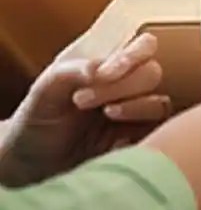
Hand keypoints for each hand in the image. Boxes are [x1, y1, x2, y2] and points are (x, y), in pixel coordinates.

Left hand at [0, 34, 170, 185]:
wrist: (31, 163)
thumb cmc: (36, 120)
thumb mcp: (45, 89)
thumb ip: (74, 71)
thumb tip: (103, 69)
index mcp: (110, 64)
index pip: (143, 46)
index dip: (134, 55)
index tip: (106, 72)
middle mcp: (127, 86)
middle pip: (152, 73)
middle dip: (121, 86)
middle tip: (82, 100)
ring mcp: (135, 114)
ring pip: (159, 102)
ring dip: (133, 106)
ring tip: (104, 114)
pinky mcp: (138, 140)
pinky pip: (158, 131)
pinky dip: (140, 129)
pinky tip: (115, 136)